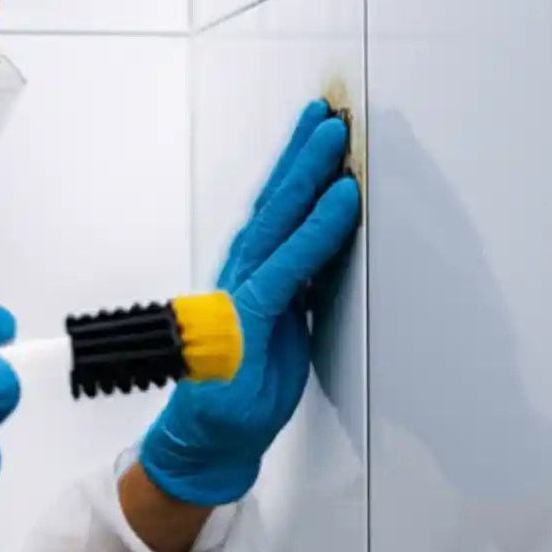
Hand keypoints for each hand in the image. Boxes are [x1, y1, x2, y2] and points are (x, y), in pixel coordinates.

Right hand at [141, 99, 361, 505]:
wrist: (211, 442)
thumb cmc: (241, 393)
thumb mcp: (283, 338)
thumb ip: (298, 297)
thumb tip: (323, 261)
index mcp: (251, 279)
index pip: (276, 214)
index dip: (299, 171)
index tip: (321, 131)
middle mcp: (242, 275)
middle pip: (275, 202)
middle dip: (304, 153)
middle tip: (330, 109)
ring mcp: (242, 292)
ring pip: (278, 219)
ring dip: (309, 172)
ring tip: (334, 133)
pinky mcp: (250, 319)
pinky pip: (291, 264)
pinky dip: (319, 230)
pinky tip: (341, 200)